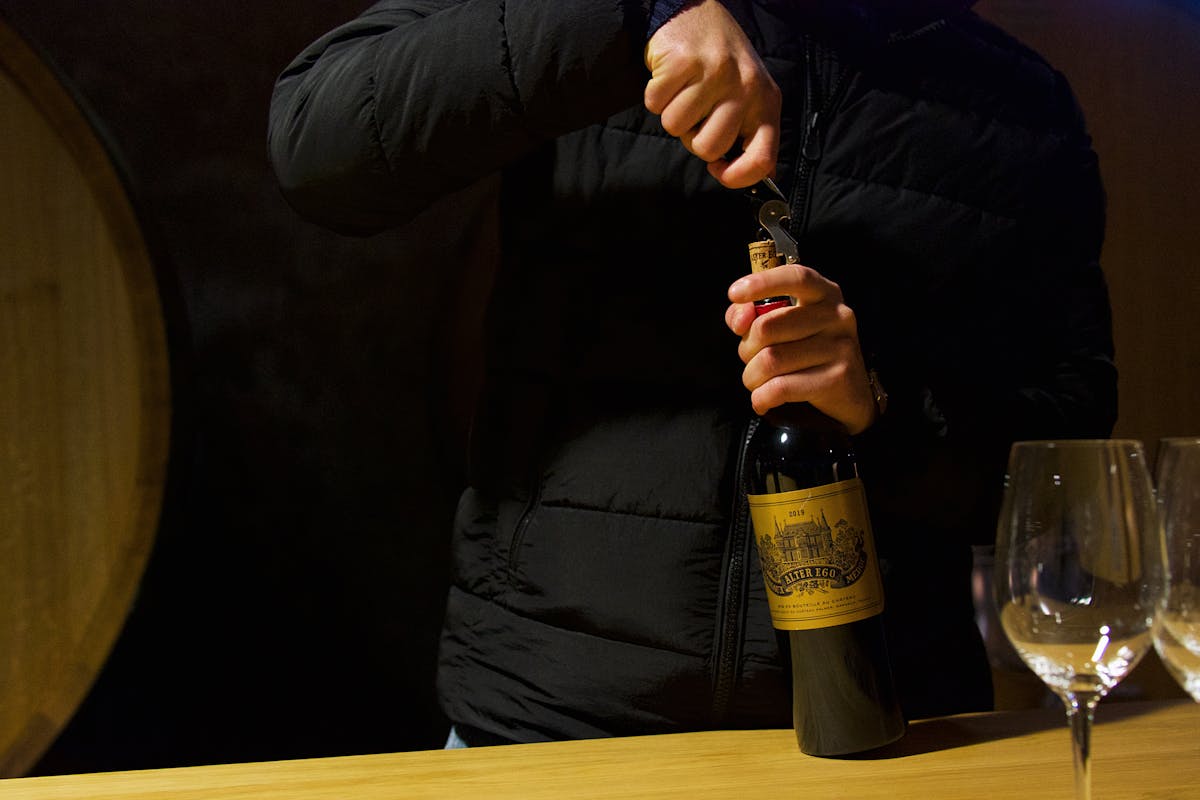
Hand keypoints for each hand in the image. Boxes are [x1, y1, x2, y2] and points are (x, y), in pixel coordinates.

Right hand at [643, 0, 779, 187]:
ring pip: (676, 128)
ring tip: (685, 88)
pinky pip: (656, 105)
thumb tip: (744, 175)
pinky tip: (670, 77)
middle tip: (697, 111)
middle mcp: (745, 86)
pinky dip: (656, 96)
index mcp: (765, 101)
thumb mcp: (747, 96)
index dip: (736, 176)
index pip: (762, 159)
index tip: (719, 170)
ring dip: (672, 113)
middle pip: (708, 148)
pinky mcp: (683, 61)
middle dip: (693, 137)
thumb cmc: (720, 63)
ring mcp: (714, 72)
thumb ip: (748, 134)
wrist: (694, 13)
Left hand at [726, 264, 877, 433]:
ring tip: (759, 382)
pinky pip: (781, 387)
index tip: (734, 293)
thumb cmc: (809, 354)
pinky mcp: (837, 377)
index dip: (762, 283)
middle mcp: (836, 315)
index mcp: (824, 293)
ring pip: (770, 360)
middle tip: (751, 361)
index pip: (795, 277)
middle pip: (767, 327)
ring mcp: (840, 346)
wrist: (851, 395)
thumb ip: (754, 314)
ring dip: (752, 377)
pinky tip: (763, 400)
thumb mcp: (784, 326)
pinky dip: (762, 397)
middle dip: (746, 350)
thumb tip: (739, 319)